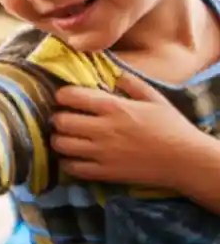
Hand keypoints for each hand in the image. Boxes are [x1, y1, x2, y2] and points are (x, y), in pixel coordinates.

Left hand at [52, 73, 205, 188]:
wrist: (185, 160)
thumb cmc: (170, 126)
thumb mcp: (154, 98)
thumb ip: (131, 83)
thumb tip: (112, 71)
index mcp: (114, 107)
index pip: (70, 96)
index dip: (62, 96)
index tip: (65, 98)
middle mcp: (103, 129)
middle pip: (60, 121)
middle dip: (57, 118)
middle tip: (63, 118)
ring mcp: (102, 152)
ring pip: (61, 144)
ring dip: (58, 139)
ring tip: (66, 137)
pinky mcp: (104, 172)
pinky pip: (72, 167)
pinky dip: (66, 162)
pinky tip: (73, 157)